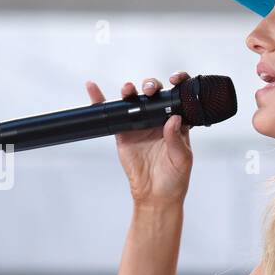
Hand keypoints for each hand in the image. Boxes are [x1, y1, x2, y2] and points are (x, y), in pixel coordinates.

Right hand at [85, 71, 193, 207]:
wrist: (155, 195)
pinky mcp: (123, 132)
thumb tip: (173, 119)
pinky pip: (113, 114)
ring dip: (130, 90)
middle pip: (154, 94)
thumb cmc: (174, 179)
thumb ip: (177, 139)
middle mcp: (158, 119)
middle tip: (150, 90)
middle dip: (151, 86)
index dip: (179, 83)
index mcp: (177, 123)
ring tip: (128, 89)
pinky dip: (101, 100)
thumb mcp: (182, 159)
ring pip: (134, 100)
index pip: (178, 97)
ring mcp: (140, 124)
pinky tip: (93, 89)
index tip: (176, 79)